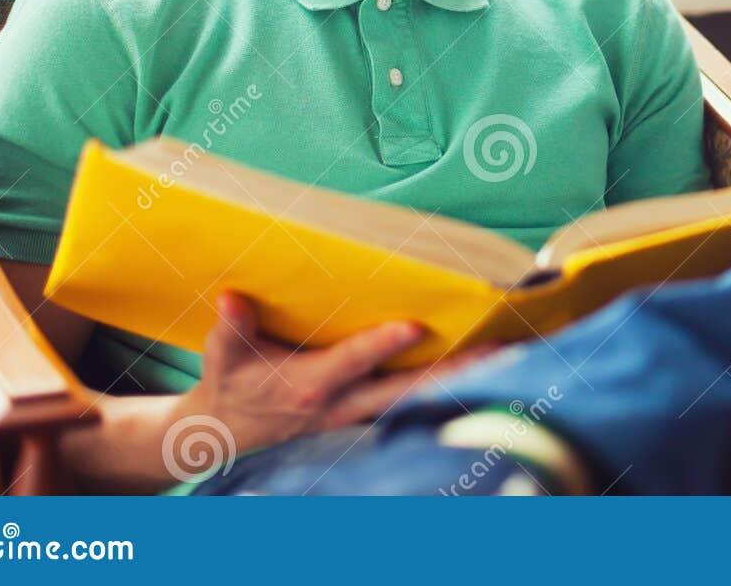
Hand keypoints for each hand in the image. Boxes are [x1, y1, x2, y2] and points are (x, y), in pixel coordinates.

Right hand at [176, 290, 495, 456]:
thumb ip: (231, 328)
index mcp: (310, 388)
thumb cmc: (230, 386)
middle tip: (497, 350)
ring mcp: (360, 415)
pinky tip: (483, 368)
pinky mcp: (369, 414)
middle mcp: (343, 406)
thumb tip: (233, 297)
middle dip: (452, 371)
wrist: (229, 433)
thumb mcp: (223, 358)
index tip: (413, 326)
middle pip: (407, 389)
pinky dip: (448, 387)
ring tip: (508, 355)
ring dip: (461, 380)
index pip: (352, 363)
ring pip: (419, 398)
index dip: (380, 346)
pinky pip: (416, 401)